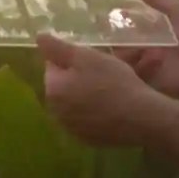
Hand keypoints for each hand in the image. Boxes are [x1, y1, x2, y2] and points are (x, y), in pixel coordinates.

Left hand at [37, 33, 164, 146]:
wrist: (139, 117)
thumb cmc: (113, 81)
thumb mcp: (87, 57)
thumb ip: (58, 48)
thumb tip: (38, 38)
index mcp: (52, 89)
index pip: (53, 66)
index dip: (72, 60)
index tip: (92, 60)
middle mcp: (55, 112)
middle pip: (62, 86)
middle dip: (77, 78)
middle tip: (103, 73)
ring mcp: (70, 129)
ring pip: (73, 104)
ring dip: (84, 96)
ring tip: (109, 90)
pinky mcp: (86, 140)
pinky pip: (84, 120)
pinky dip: (92, 113)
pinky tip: (110, 108)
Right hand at [114, 0, 178, 98]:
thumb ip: (163, 0)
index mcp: (155, 32)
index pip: (131, 27)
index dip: (120, 22)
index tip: (107, 16)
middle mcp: (149, 48)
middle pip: (124, 45)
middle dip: (115, 41)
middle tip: (107, 37)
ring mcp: (149, 66)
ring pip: (125, 61)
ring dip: (124, 55)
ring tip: (122, 50)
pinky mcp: (151, 82)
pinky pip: (135, 76)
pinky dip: (135, 69)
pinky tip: (143, 60)